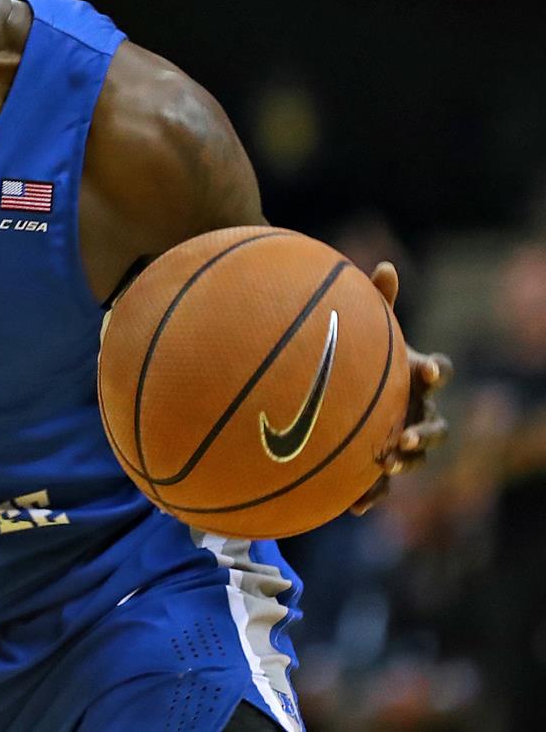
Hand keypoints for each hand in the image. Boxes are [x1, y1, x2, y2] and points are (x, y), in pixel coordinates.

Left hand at [349, 260, 451, 515]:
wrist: (333, 392)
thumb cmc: (354, 353)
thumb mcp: (360, 328)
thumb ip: (374, 301)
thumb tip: (386, 265)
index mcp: (415, 376)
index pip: (438, 371)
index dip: (436, 369)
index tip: (425, 367)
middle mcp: (416, 410)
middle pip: (436, 427)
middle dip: (425, 434)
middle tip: (405, 438)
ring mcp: (400, 440)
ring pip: (413, 460)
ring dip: (404, 465)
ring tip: (386, 466)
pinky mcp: (378, 465)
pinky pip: (380, 486)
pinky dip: (370, 495)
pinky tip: (353, 506)